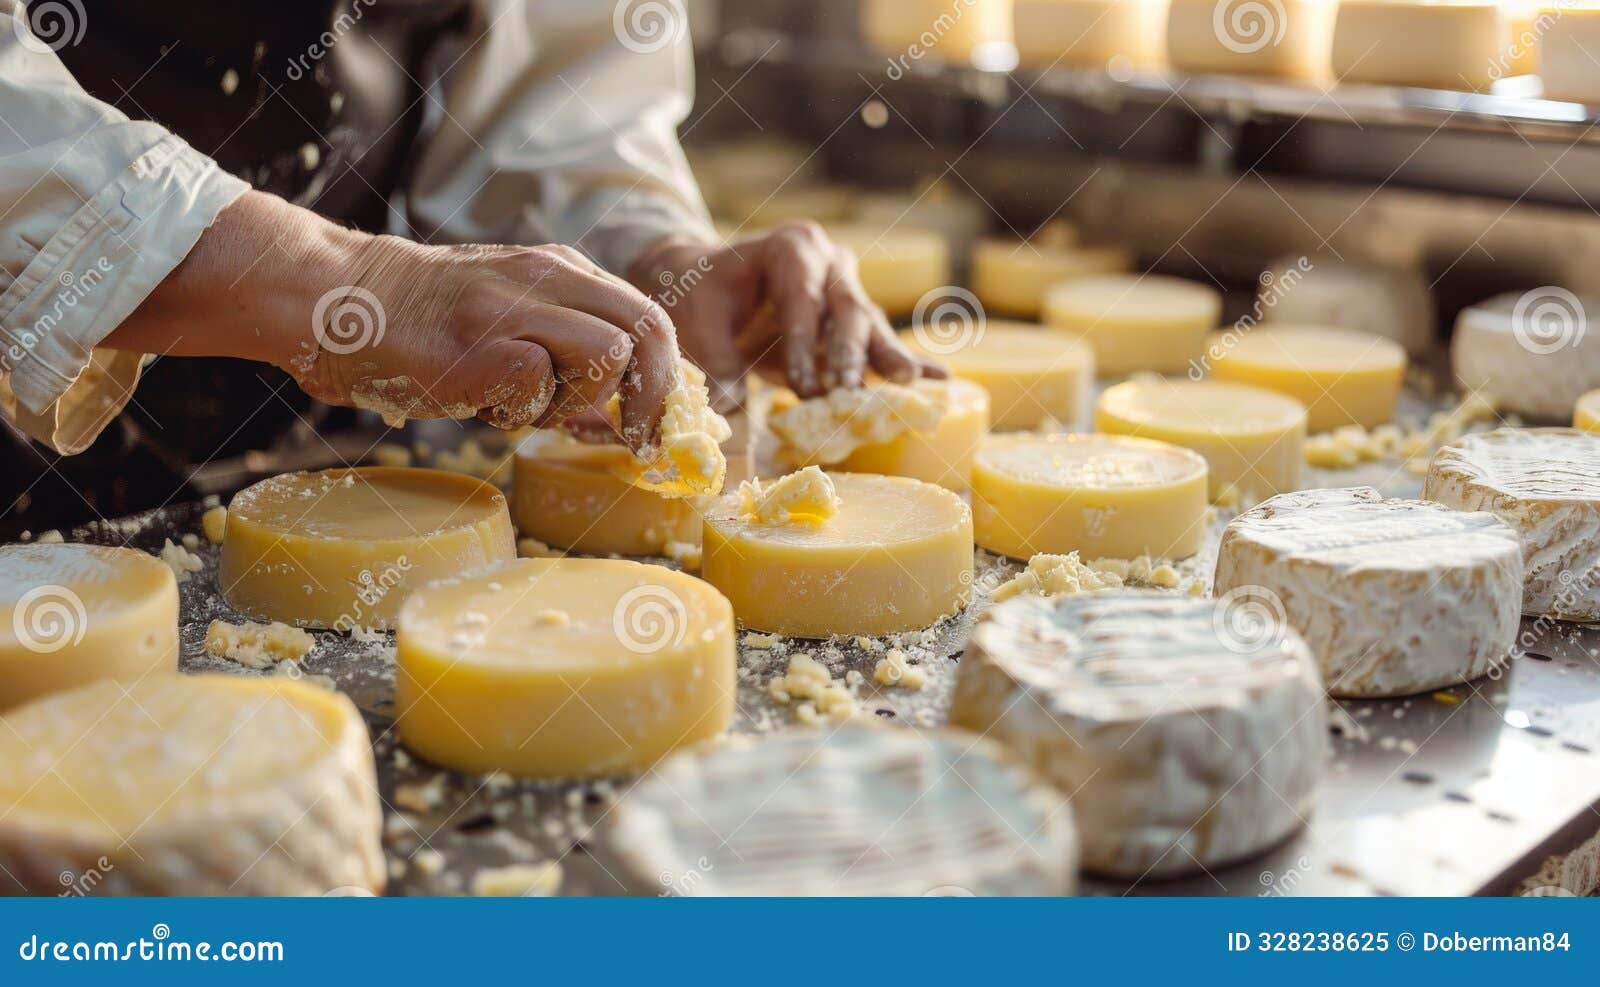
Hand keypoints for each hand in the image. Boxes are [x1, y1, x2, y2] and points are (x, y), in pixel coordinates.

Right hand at [107, 192, 679, 452]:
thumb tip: (627, 412)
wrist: (340, 299)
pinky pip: (541, 387)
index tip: (653, 425)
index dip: (666, 378)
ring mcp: (513, 307)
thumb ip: (569, 346)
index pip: (649, 318)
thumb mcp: (512, 313)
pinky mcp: (479, 345)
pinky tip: (479, 404)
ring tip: (520, 405)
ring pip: (606, 356)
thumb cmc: (429, 324)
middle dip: (652, 397)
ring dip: (577, 400)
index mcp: (562, 269)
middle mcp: (547, 276)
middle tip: (631, 440)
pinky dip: (519, 412)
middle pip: (648, 331)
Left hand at [629, 221, 944, 405]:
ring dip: (886, 360)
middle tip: (851, 392)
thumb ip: (716, 363)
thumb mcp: (697, 322)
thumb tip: (727, 412)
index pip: (803, 297)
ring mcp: (846, 290)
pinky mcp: (852, 321)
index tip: (804, 385)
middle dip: (851, 354)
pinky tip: (938, 381)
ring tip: (910, 385)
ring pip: (869, 326)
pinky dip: (904, 363)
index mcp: (791, 248)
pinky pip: (879, 342)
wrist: (706, 283)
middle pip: (848, 308)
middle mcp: (828, 262)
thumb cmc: (701, 296)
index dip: (805, 343)